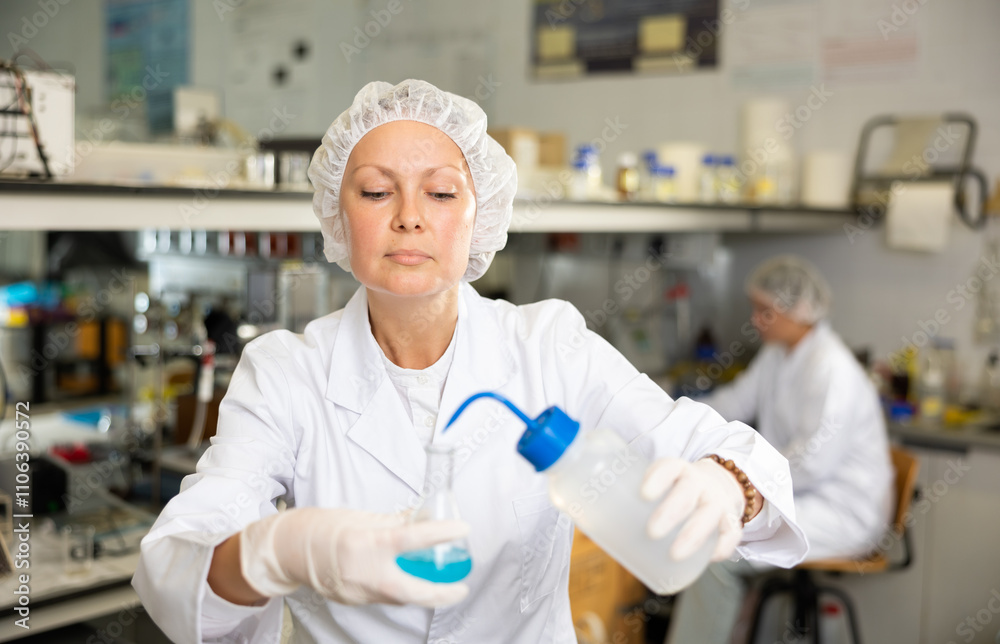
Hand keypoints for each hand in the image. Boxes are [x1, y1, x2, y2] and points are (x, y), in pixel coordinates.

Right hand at [239, 507, 469, 606]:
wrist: (288, 549)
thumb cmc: (323, 527)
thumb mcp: (363, 518)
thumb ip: (394, 521)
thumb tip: (424, 517)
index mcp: (366, 543)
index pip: (411, 538)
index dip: (441, 533)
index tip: (462, 529)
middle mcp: (363, 572)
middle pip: (412, 591)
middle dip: (441, 594)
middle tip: (460, 588)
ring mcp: (357, 592)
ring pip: (399, 597)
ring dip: (421, 593)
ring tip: (441, 585)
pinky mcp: (352, 600)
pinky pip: (384, 598)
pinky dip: (400, 591)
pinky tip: (409, 583)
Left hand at [640, 457, 744, 561]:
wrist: (718, 484)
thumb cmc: (675, 489)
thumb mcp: (658, 485)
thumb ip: (630, 500)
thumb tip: (588, 524)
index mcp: (677, 470)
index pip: (668, 468)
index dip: (657, 478)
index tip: (643, 493)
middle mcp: (698, 483)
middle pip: (686, 494)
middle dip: (670, 512)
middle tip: (651, 531)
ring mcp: (716, 501)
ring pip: (709, 515)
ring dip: (693, 534)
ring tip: (675, 553)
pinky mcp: (730, 520)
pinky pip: (731, 533)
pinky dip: (723, 546)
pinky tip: (710, 558)